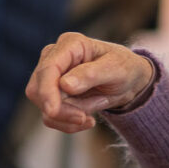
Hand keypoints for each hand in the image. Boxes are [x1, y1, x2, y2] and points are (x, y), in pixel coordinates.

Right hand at [25, 32, 154, 132]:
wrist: (129, 81)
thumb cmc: (124, 68)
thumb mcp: (116, 69)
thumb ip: (91, 75)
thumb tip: (65, 84)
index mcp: (70, 44)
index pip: (48, 68)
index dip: (47, 91)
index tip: (53, 111)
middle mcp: (54, 57)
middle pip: (39, 90)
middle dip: (63, 110)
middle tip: (86, 117)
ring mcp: (51, 77)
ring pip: (44, 106)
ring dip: (70, 116)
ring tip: (93, 110)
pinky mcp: (52, 94)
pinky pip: (51, 117)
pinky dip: (68, 123)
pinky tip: (87, 119)